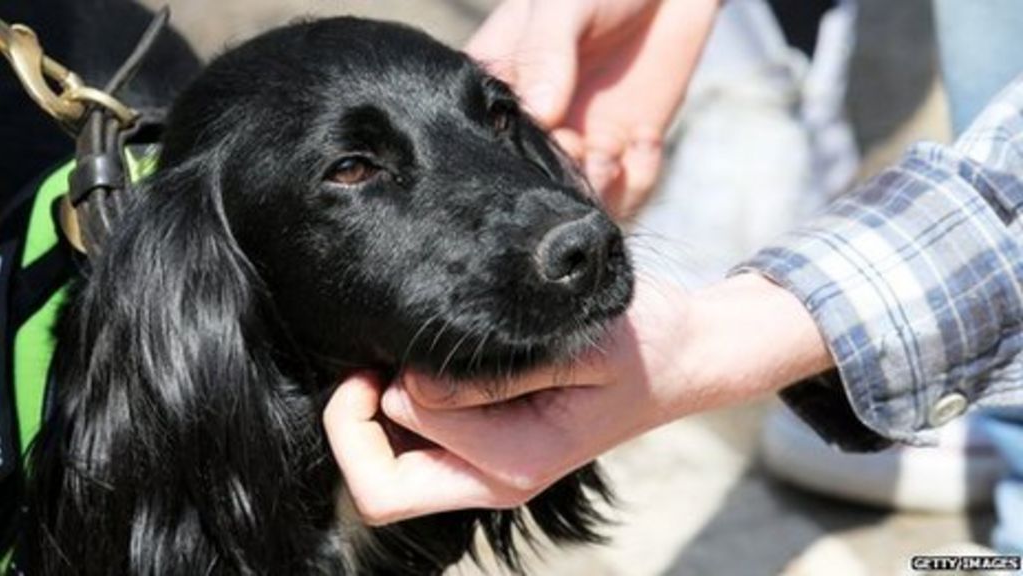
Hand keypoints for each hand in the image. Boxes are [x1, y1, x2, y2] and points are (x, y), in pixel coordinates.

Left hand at [324, 274, 832, 524]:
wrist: (683, 354)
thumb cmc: (640, 347)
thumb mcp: (581, 350)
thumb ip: (496, 378)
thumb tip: (410, 387)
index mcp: (515, 465)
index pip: (396, 462)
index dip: (380, 401)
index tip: (406, 349)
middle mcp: (496, 479)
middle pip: (380, 492)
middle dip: (353, 428)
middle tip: (370, 364)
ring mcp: (492, 467)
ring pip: (391, 471)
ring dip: (375, 414)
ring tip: (406, 352)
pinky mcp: (491, 444)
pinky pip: (418, 446)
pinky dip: (401, 407)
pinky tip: (427, 361)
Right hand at [467, 0, 718, 218]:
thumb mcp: (562, 4)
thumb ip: (545, 53)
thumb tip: (540, 113)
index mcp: (501, 88)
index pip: (483, 138)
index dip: (506, 153)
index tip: (539, 137)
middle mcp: (538, 125)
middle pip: (530, 181)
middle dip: (553, 179)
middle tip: (579, 149)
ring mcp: (583, 142)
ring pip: (577, 197)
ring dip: (594, 191)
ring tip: (611, 158)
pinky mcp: (629, 151)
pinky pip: (628, 192)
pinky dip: (637, 181)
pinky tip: (644, 141)